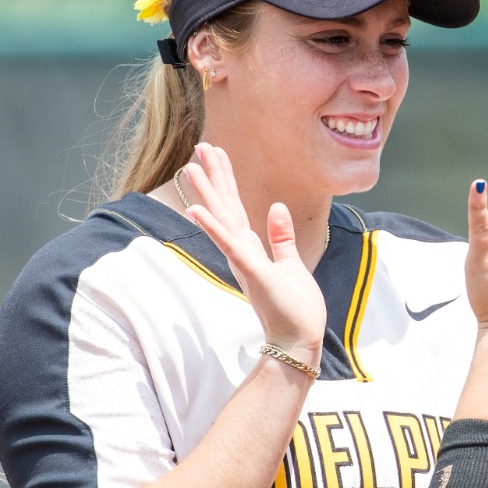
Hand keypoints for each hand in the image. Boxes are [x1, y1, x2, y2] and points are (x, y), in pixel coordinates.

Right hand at [180, 143, 326, 366]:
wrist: (297, 341)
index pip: (235, 207)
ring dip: (205, 194)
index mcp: (251, 249)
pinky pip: (228, 245)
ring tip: (190, 167)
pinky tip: (196, 210)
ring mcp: (243, 261)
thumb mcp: (291, 264)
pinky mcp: (251, 272)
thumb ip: (281, 237)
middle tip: (200, 146)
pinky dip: (212, 227)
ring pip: (221, 220)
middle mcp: (241, 252)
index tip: (217, 153)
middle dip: (213, 176)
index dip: (226, 179)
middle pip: (225, 207)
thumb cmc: (295, 309)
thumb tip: (276, 208)